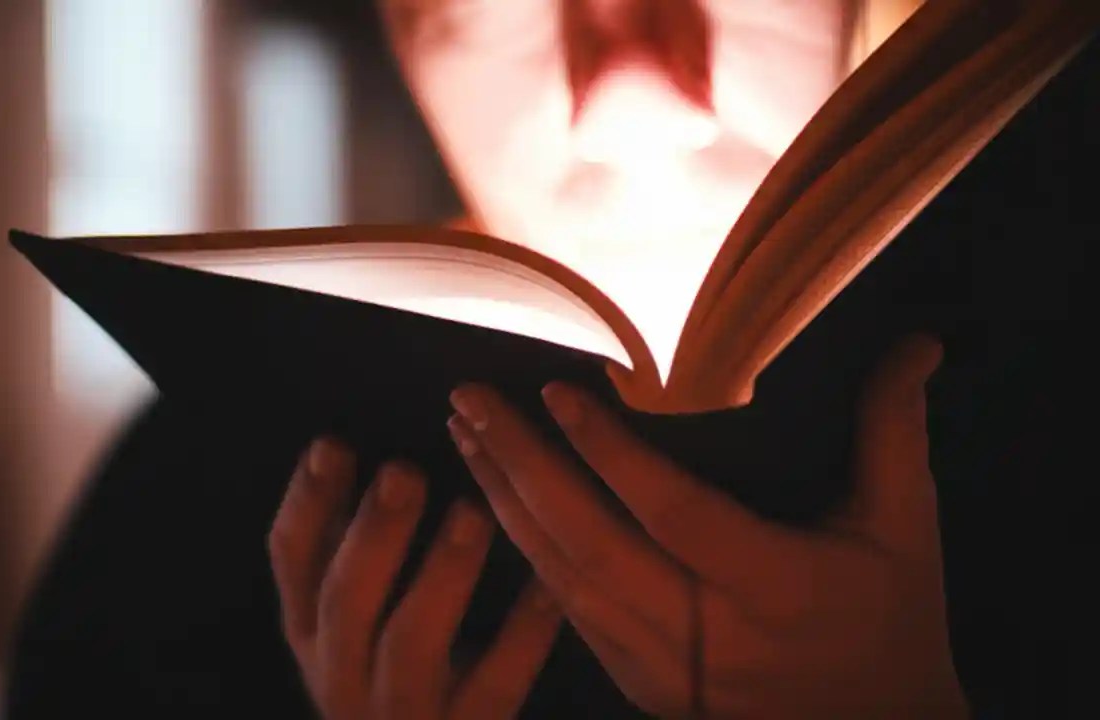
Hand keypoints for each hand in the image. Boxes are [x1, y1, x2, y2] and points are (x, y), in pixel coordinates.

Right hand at [268, 440, 563, 719]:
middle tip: (403, 470)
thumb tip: (347, 449)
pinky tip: (548, 586)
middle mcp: (341, 671)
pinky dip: (522, 632)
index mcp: (312, 629)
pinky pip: (496, 684)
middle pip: (345, 599)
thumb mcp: (350, 623)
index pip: (292, 558)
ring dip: (440, 573)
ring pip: (410, 644)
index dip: (307, 501)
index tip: (333, 443)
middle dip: (373, 532)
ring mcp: (400, 711)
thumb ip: (351, 551)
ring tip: (473, 512)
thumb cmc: (389, 678)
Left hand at [445, 337, 966, 717]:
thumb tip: (917, 345)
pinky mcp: (637, 679)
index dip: (609, 452)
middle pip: (589, 542)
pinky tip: (490, 499)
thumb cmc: (891, 624)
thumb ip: (893, 432)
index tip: (554, 391)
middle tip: (468, 398)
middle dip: (520, 465)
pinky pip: (563, 608)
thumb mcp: (904, 531)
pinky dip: (522, 549)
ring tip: (464, 433)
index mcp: (771, 585)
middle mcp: (704, 629)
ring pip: (561, 577)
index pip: (671, 511)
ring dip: (504, 501)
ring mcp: (661, 663)